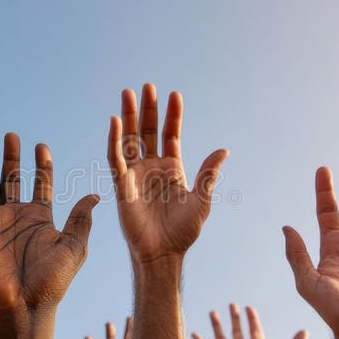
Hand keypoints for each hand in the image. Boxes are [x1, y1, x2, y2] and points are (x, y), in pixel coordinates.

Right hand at [0, 133, 98, 316]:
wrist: (22, 307)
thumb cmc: (51, 283)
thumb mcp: (73, 248)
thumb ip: (80, 220)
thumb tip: (95, 195)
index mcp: (41, 219)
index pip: (40, 184)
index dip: (41, 165)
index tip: (41, 146)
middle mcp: (17, 217)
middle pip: (13, 179)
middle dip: (12, 158)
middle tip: (12, 136)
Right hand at [107, 84, 227, 264]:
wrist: (163, 253)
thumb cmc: (183, 231)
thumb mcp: (201, 200)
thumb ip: (208, 174)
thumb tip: (223, 150)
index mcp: (172, 168)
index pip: (171, 135)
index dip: (172, 116)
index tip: (174, 95)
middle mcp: (152, 167)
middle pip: (147, 131)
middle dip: (147, 109)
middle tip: (148, 86)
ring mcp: (136, 174)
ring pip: (130, 138)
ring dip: (128, 116)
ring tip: (128, 93)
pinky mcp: (121, 184)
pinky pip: (116, 157)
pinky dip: (114, 139)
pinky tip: (115, 121)